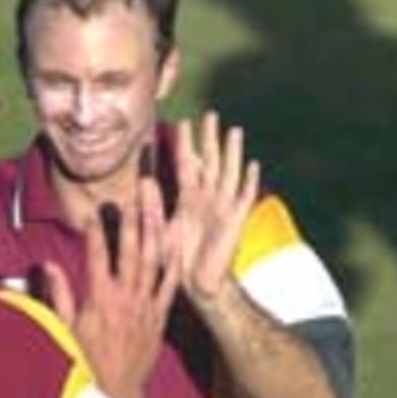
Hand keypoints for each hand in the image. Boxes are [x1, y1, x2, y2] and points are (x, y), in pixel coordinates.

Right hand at [44, 177, 179, 397]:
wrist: (117, 390)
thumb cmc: (87, 360)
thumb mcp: (64, 328)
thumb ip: (58, 294)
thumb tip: (48, 266)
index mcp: (99, 299)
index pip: (96, 257)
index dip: (94, 234)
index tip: (92, 214)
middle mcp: (124, 298)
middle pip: (130, 251)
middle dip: (131, 221)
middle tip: (134, 196)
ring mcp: (145, 306)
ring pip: (152, 262)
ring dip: (154, 233)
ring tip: (156, 208)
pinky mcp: (159, 316)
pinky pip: (169, 284)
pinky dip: (173, 262)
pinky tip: (176, 242)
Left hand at [171, 111, 260, 308]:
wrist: (198, 283)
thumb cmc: (178, 258)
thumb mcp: (162, 228)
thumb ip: (153, 205)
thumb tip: (143, 180)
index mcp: (188, 199)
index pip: (187, 165)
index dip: (185, 145)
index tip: (182, 123)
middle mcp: (207, 198)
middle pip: (211, 162)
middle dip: (210, 139)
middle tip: (210, 114)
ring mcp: (224, 207)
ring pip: (229, 173)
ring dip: (232, 153)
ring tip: (234, 131)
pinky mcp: (237, 220)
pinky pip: (245, 197)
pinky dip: (250, 181)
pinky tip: (253, 165)